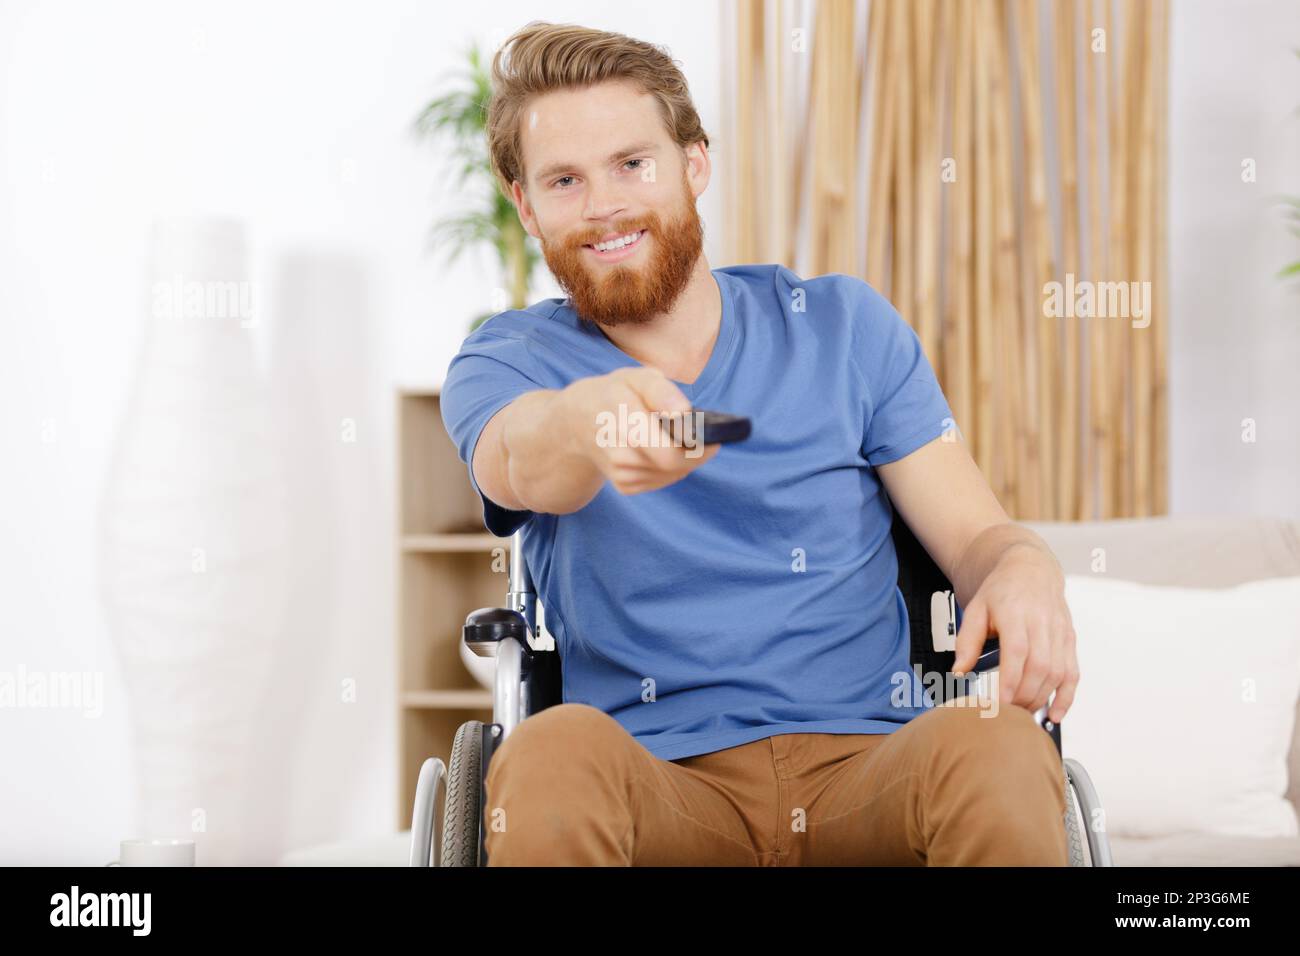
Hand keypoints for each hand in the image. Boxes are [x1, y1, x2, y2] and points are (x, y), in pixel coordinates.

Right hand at [562, 367, 720, 494]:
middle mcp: (620, 454)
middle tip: (700, 434)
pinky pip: (663, 480)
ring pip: (673, 474)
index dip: (699, 448)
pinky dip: (670, 467)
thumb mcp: (634, 377)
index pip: (671, 453)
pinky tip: (661, 449)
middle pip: (677, 465)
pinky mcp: (624, 485)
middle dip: (695, 452)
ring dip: (683, 458)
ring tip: (674, 436)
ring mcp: (621, 473)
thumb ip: (661, 391)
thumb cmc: (614, 394)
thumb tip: (684, 412)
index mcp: (624, 422)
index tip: (713, 434)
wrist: (576, 421)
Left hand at [951, 547, 1078, 723]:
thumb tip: (959, 671)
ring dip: (1041, 698)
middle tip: (1008, 714)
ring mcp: (1059, 632)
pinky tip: (1055, 714)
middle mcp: (1042, 622)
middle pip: (1039, 667)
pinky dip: (1066, 696)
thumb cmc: (1002, 589)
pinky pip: (1073, 672)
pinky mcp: (1069, 640)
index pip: (1017, 652)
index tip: (1000, 704)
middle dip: (1024, 696)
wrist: (1030, 569)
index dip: (1010, 681)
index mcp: (1016, 613)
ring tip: (1023, 714)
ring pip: (1057, 672)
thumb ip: (967, 641)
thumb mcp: (975, 608)